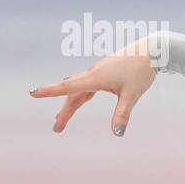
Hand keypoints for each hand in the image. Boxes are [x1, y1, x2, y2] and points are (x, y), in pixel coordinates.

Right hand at [29, 35, 160, 135]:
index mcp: (95, 78)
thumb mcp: (132, 95)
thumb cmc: (142, 70)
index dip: (49, 91)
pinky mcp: (105, 71)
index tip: (32, 93)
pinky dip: (80, 95)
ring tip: (62, 119)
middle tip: (57, 128)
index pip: (67, 87)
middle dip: (64, 111)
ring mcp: (98, 72)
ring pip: (78, 89)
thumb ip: (122, 114)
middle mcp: (93, 74)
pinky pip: (87, 85)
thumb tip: (118, 134)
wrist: (152, 50)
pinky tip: (80, 100)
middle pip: (72, 94)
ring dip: (70, 104)